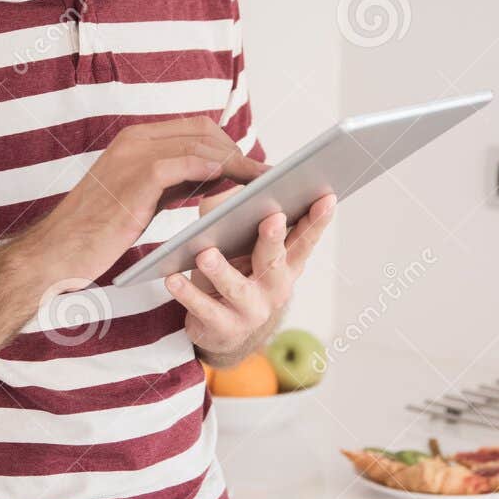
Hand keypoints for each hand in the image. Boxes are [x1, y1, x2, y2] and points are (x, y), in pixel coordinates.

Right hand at [40, 117, 268, 283]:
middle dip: (237, 150)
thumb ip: (171, 181)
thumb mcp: (139, 198)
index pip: (194, 128)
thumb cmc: (97, 232)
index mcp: (134, 141)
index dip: (227, 144)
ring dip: (236, 161)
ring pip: (199, 144)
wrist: (57, 252)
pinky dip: (215, 169)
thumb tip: (212, 173)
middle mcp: (134, 141)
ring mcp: (133, 156)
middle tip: (262, 174)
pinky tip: (233, 183)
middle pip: (202, 130)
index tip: (252, 164)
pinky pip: (186, 162)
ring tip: (260, 180)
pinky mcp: (136, 178)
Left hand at [164, 189, 335, 360]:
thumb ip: (243, 214)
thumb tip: (231, 169)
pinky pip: (204, 309)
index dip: (317, 220)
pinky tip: (172, 280)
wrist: (222, 330)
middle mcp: (275, 288)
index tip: (326, 197)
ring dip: (221, 270)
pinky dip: (188, 294)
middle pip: (276, 261)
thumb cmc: (235, 273)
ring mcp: (251, 310)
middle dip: (273, 239)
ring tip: (206, 254)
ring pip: (237, 288)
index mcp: (286, 264)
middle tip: (272, 217)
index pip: (305, 239)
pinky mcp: (224, 327)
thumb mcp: (246, 247)